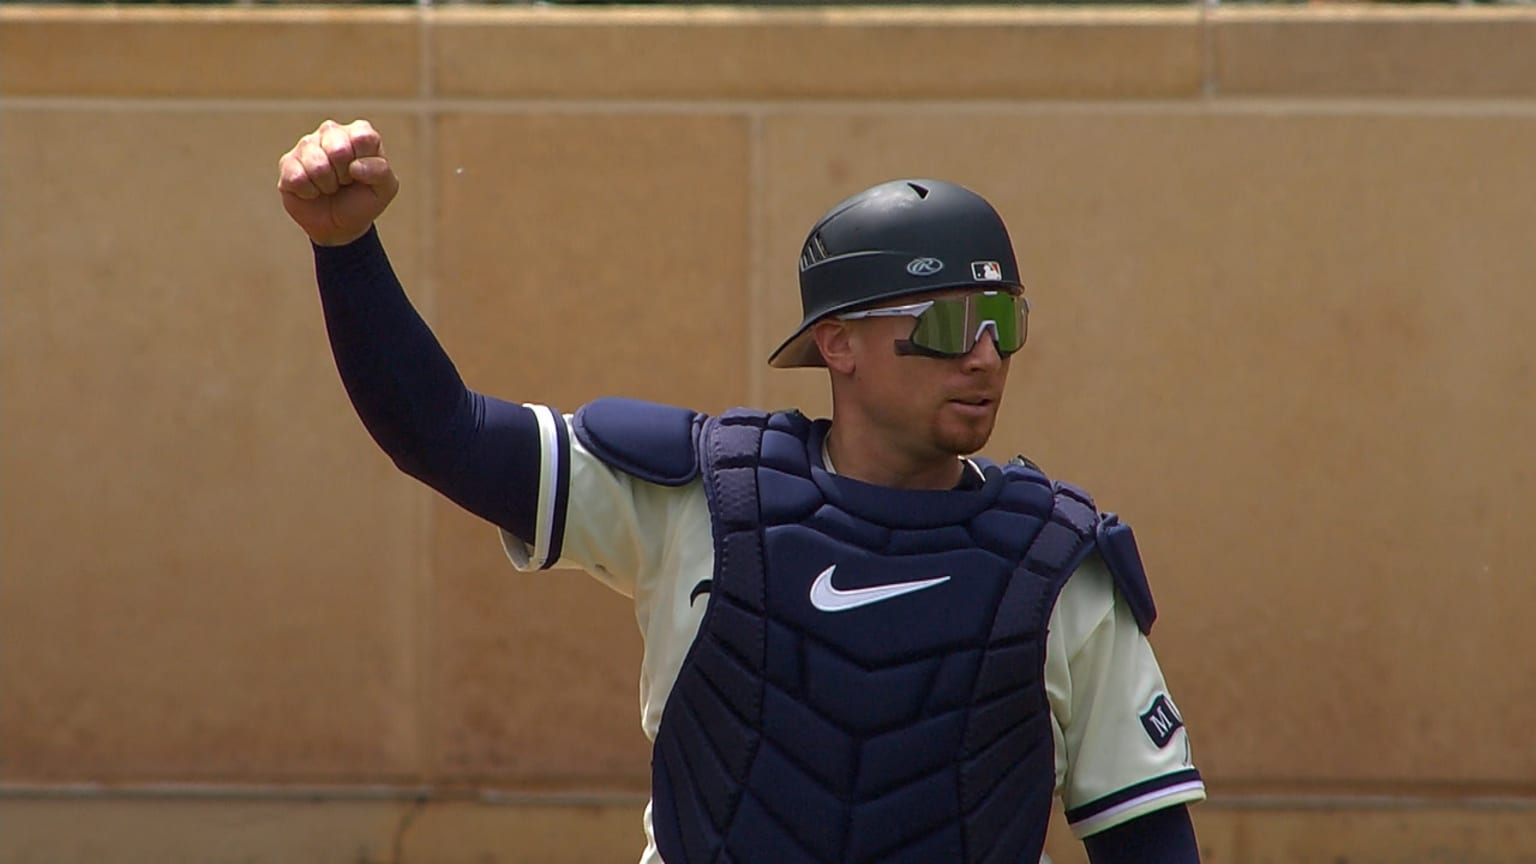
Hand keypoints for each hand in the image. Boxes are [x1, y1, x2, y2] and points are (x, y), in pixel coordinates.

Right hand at [277, 119, 398, 246]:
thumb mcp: (385, 188)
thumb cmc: (363, 200)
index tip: (362, 174)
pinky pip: (297, 178)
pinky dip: (309, 192)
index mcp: (359, 132)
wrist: (340, 226)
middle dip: (345, 175)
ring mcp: (306, 145)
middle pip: (338, 150)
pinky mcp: (287, 163)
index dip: (364, 164)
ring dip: (327, 185)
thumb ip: (381, 171)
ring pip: (317, 165)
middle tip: (345, 182)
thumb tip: (354, 166)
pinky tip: (313, 191)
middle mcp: (331, 132)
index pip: (363, 138)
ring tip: (330, 187)